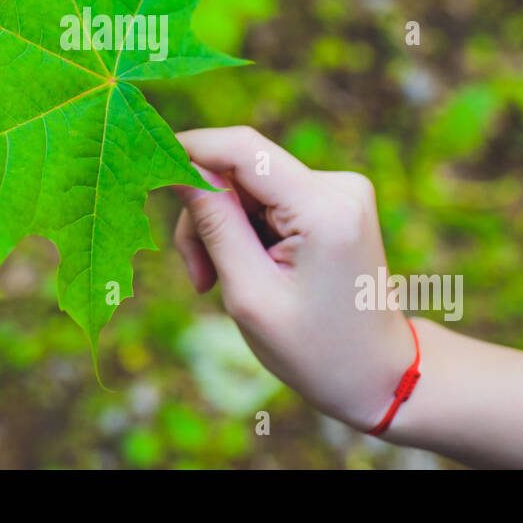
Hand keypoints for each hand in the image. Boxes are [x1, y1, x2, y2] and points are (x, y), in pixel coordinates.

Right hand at [171, 126, 415, 431]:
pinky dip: (247, 231)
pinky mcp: (334, 200)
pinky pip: (269, 199)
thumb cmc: (314, 349)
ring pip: (249, 186)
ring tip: (219, 284)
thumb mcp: (249, 293)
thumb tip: (177, 168)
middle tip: (197, 276)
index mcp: (324, 209)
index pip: (242, 148)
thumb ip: (213, 224)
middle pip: (240, 171)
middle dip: (205, 216)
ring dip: (223, 229)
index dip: (189, 149)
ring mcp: (340, 190)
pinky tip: (250, 271)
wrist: (378, 374)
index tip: (144, 166)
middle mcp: (339, 186)